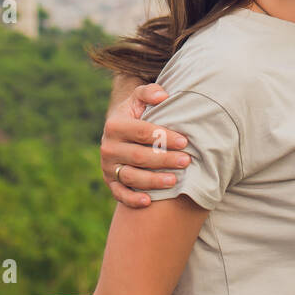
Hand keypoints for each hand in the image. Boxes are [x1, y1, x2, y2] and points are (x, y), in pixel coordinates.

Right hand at [100, 82, 190, 207]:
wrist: (118, 133)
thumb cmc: (135, 115)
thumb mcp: (137, 100)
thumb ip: (148, 93)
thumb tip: (163, 96)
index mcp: (114, 125)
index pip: (142, 132)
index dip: (164, 137)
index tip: (184, 141)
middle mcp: (108, 147)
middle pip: (139, 156)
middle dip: (164, 160)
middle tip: (186, 161)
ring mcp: (108, 167)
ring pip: (131, 177)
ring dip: (153, 181)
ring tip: (174, 181)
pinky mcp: (110, 182)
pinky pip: (120, 194)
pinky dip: (132, 200)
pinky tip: (148, 202)